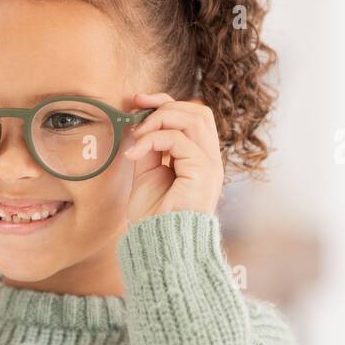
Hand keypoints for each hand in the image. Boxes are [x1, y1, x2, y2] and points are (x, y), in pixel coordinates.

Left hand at [122, 93, 223, 221]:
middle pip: (198, 111)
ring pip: (194, 119)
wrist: (159, 243)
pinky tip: (134, 153)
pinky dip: (152, 140)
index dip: (166, 103)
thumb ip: (149, 148)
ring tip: (138, 135)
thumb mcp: (148, 172)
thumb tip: (141, 123)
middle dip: (165, 105)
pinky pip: (179, 140)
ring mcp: (210, 164)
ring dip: (160, 120)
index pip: (192, 116)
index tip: (138, 102)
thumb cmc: (153, 215)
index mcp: (199, 158)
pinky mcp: (203, 171)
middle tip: (137, 110)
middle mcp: (209, 158)